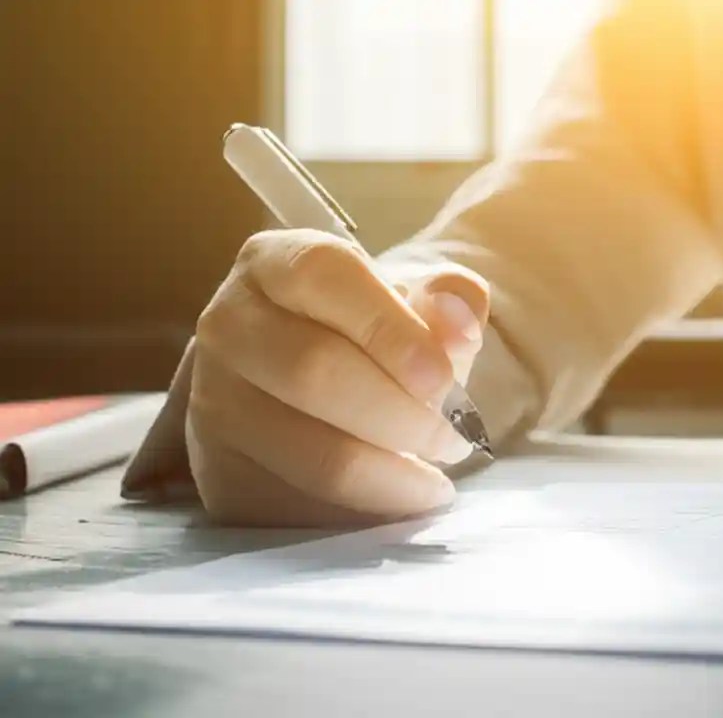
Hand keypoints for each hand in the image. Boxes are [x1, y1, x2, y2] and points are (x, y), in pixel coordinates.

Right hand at [187, 229, 488, 525]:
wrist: (325, 388)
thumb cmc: (379, 336)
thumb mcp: (420, 305)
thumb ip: (449, 304)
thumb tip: (459, 321)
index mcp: (274, 264)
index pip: (322, 277)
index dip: (389, 329)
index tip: (443, 379)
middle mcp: (228, 324)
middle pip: (313, 371)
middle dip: (402, 414)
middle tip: (454, 436)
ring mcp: (214, 401)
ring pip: (310, 449)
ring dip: (392, 472)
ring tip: (436, 477)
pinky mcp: (221, 472)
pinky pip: (300, 504)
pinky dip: (366, 508)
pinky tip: (401, 497)